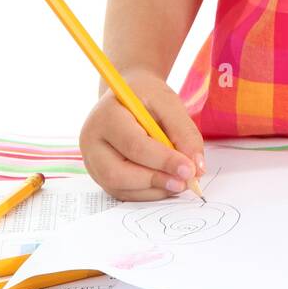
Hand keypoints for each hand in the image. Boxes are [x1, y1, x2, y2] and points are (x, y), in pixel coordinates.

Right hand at [79, 67, 204, 200]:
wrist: (126, 95)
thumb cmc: (146, 97)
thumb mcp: (168, 102)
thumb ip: (184, 132)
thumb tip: (196, 167)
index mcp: (105, 116)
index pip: (133, 145)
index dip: (163, 160)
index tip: (190, 170)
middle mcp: (91, 141)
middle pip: (117, 173)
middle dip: (154, 181)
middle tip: (184, 182)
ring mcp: (92, 161)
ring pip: (119, 188)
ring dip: (153, 190)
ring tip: (179, 182)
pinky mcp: (100, 175)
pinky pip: (122, 192)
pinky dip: (147, 193)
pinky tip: (166, 183)